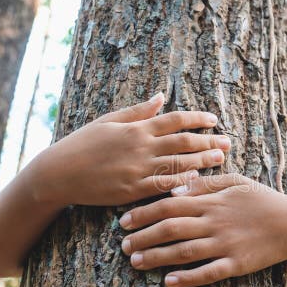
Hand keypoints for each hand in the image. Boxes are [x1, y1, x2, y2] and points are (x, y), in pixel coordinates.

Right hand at [29, 92, 230, 207]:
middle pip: (183, 142)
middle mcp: (140, 147)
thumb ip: (138, 111)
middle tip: (227, 142)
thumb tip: (161, 96)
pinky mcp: (132, 190)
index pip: (175, 119)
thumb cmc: (83, 144)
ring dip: (202, 161)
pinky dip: (181, 182)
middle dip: (208, 141)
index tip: (214, 120)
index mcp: (136, 128)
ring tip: (221, 158)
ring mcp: (137, 169)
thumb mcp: (109, 121)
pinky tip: (197, 180)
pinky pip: (163, 186)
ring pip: (178, 164)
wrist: (59, 173)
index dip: (197, 119)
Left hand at [118, 174, 286, 286]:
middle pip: (170, 229)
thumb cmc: (263, 200)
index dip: (144, 213)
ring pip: (183, 252)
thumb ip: (205, 185)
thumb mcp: (236, 182)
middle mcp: (215, 222)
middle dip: (143, 236)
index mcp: (212, 201)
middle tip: (123, 244)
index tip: (124, 221)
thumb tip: (175, 190)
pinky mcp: (236, 264)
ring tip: (135, 261)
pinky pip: (207, 273)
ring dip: (156, 257)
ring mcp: (225, 244)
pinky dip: (187, 278)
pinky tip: (168, 282)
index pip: (169, 205)